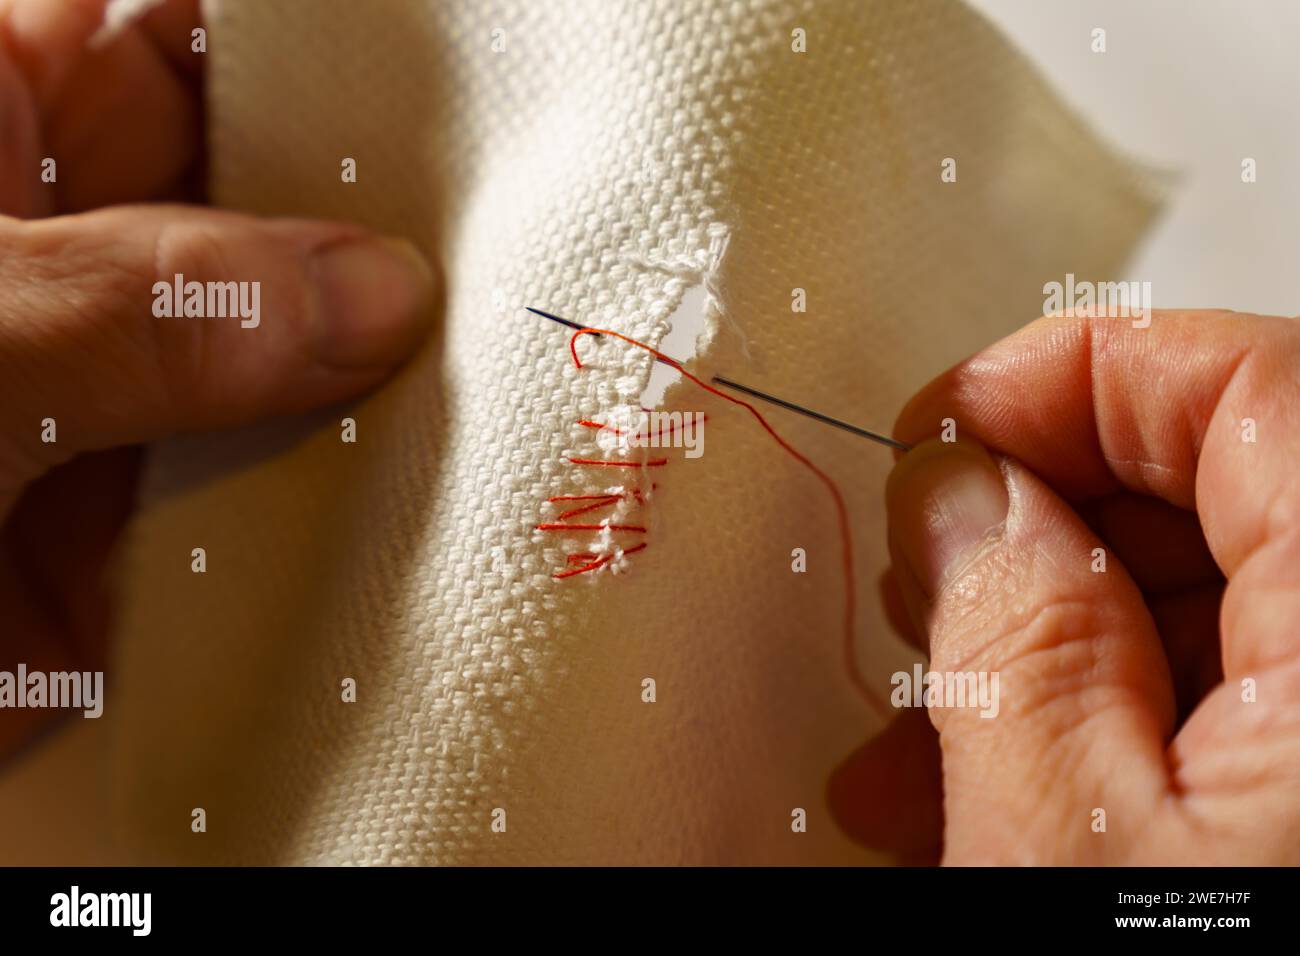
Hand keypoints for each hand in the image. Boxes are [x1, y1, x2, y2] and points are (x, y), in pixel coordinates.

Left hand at [0, 0, 433, 758]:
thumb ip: (146, 306)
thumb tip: (369, 292)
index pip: (170, 36)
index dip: (305, 52)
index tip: (435, 78)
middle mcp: (45, 260)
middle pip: (253, 204)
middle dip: (366, 224)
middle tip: (503, 237)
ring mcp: (92, 406)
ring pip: (274, 364)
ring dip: (365, 375)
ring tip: (497, 364)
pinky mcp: (114, 545)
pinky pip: (254, 506)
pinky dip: (327, 510)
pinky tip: (416, 492)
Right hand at [831, 310, 1299, 864]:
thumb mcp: (1070, 846)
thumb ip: (1015, 643)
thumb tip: (958, 491)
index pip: (1247, 385)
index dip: (1068, 377)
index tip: (938, 436)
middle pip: (1217, 494)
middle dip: (1034, 537)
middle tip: (919, 598)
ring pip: (1211, 614)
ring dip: (1047, 654)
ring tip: (919, 748)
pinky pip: (1232, 711)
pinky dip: (1110, 731)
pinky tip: (1001, 797)